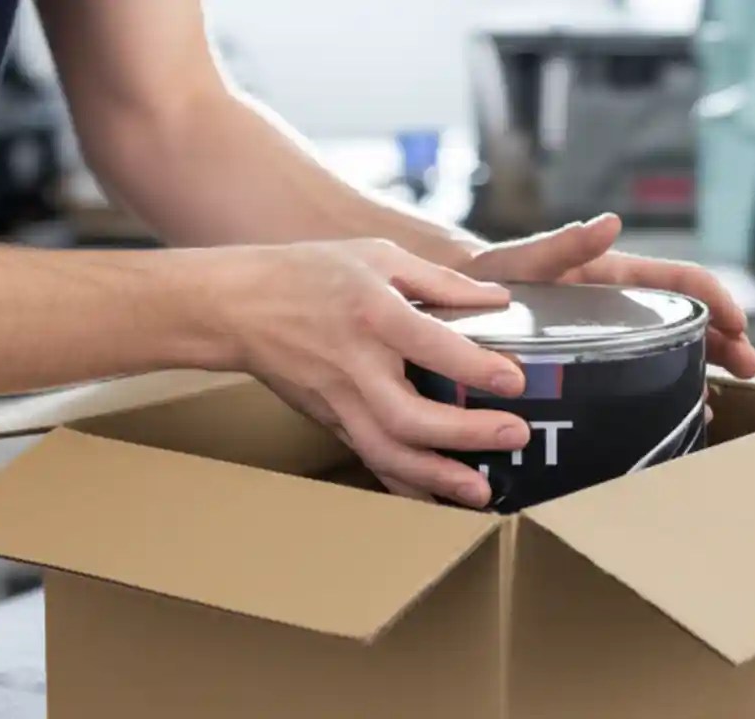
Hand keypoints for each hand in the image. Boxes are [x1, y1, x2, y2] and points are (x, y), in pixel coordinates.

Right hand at [216, 239, 528, 506]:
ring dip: (435, 477)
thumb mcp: (379, 256)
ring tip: (481, 491)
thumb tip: (501, 300)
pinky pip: (369, 459)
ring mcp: (338, 400)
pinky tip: (437, 499)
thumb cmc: (311, 273)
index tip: (516, 379)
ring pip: (386, 451)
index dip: (475, 367)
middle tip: (514, 436)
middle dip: (466, 434)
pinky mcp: (330, 421)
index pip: (429, 345)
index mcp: (372, 313)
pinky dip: (403, 484)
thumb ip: (442, 280)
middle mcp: (354, 364)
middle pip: (409, 415)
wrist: (237, 306)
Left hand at [462, 214, 754, 377]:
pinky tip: (678, 417)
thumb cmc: (492, 276)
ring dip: (704, 369)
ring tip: (719, 399)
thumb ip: (564, 245)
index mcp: (615, 276)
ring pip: (673, 350)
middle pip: (690, 319)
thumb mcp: (526, 260)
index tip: (740, 324)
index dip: (718, 299)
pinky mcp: (598, 364)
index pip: (681, 282)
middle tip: (751, 368)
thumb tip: (609, 221)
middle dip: (727, 340)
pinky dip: (666, 393)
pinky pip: (642, 377)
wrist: (460, 306)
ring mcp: (613, 336)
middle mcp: (622, 305)